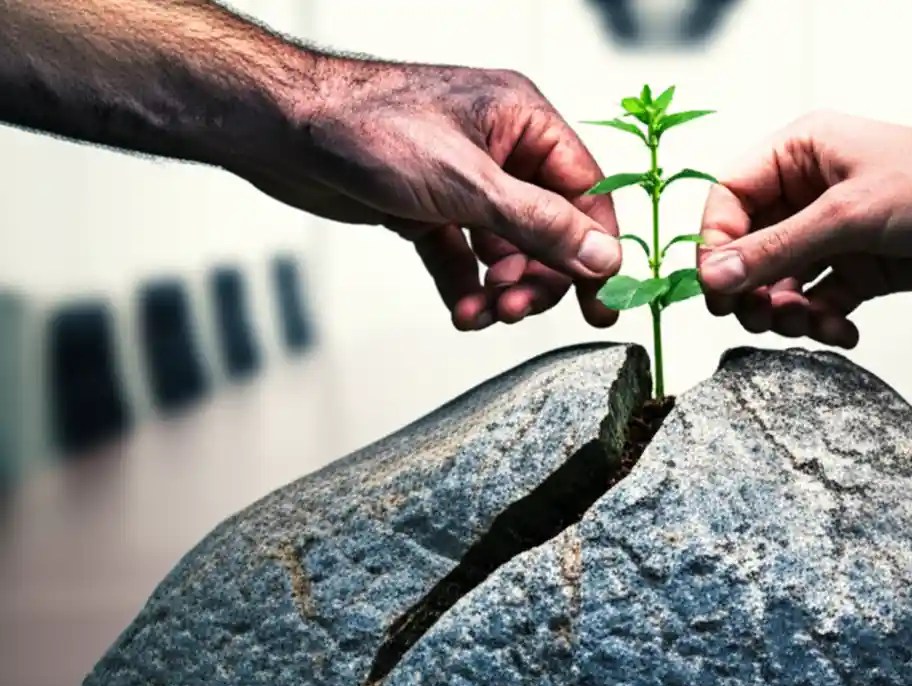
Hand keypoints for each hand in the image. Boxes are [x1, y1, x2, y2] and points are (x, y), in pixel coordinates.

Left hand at [242, 63, 621, 330]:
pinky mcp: (429, 207)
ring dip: (500, 288)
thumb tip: (603, 258)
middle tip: (517, 310)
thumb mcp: (469, 184)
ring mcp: (465, 179)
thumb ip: (541, 225)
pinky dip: (465, 286)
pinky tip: (460, 310)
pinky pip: (464, 256)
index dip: (596, 250)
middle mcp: (501, 148)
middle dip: (538, 276)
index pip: (587, 192)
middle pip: (549, 229)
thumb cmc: (368, 128)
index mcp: (524, 122)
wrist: (283, 128)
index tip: (602, 303)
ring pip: (507, 248)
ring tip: (480, 312)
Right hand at [697, 111, 911, 346]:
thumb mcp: (848, 216)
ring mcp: (832, 232)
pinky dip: (821, 323)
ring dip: (786, 312)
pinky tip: (843, 332)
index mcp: (796, 155)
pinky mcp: (858, 266)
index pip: (727, 200)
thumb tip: (712, 279)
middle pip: (747, 249)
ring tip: (811, 325)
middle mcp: (806, 192)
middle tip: (765, 317)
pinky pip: (817, 302)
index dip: (715, 246)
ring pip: (780, 282)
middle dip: (752, 288)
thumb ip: (776, 250)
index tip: (719, 289)